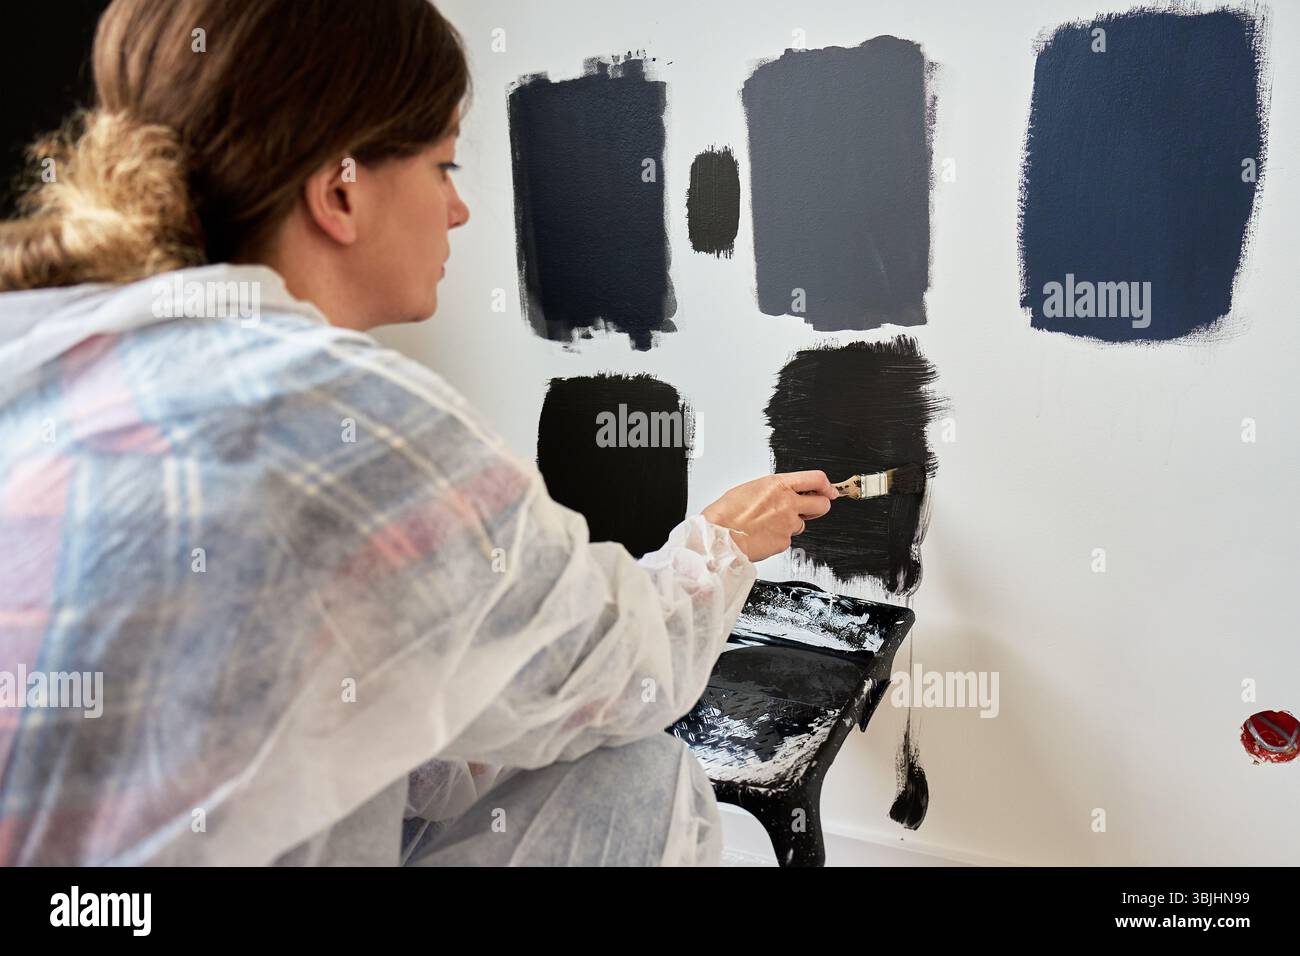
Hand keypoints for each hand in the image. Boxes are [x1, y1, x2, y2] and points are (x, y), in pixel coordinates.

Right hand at [701, 470, 837, 561]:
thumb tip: (782, 493)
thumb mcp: (751, 488)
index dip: (826, 486)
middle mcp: (787, 503)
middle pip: (822, 504)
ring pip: (802, 524)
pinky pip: (787, 539)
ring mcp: (788, 524)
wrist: (719, 536)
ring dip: (791, 525)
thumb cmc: (727, 513)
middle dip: (818, 507)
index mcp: (779, 485)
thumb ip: (773, 490)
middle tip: (808, 509)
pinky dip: (778, 538)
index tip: (829, 491)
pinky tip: (763, 535)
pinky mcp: (784, 541)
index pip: (816, 479)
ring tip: (769, 524)